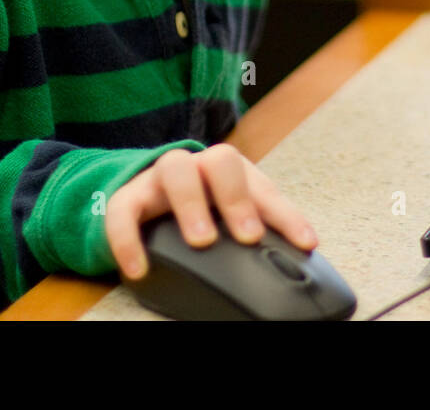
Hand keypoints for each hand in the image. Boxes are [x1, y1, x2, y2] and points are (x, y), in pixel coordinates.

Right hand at [106, 144, 317, 279]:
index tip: (305, 243)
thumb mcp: (226, 216)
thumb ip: (254, 228)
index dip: (286, 215)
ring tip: (202, 241)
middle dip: (237, 197)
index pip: (264, 187)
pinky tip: (139, 268)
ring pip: (176, 169)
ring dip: (192, 203)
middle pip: (222, 161)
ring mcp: (161, 177)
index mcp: (231, 172)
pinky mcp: (127, 196)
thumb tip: (294, 260)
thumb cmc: (198, 208)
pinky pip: (123, 210)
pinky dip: (129, 239)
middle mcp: (199, 166)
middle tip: (248, 235)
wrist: (142, 198)